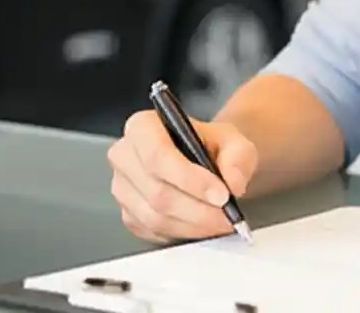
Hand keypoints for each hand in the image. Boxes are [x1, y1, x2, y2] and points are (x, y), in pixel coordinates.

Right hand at [107, 110, 257, 242]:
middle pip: (157, 192)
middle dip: (199, 210)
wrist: (204, 159)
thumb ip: (238, 157)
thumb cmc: (211, 146)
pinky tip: (203, 226)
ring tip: (221, 222)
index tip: (222, 195)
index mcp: (143, 126)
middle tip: (229, 216)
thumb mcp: (233, 140)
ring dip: (194, 225)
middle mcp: (124, 155)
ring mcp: (122, 188)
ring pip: (156, 217)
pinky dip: (184, 233)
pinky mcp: (128, 214)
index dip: (190, 179)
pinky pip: (154, 232)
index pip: (158, 155)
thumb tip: (233, 183)